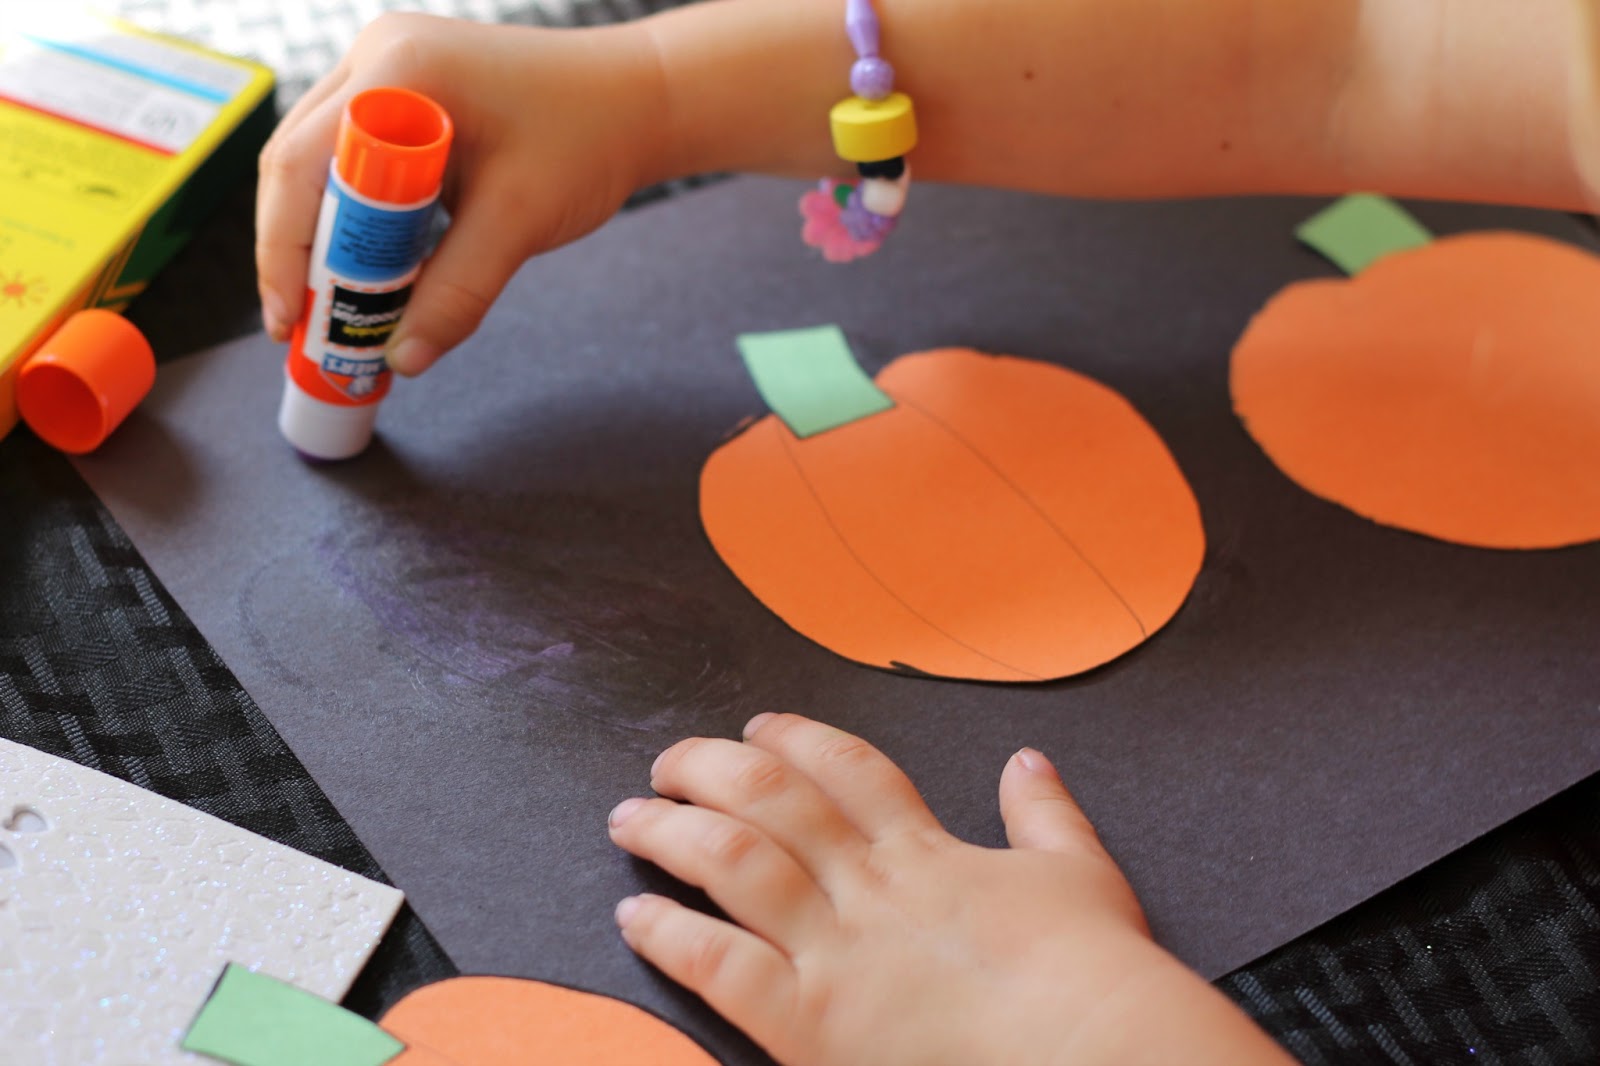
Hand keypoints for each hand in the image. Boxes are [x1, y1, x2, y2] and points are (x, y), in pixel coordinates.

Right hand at [254, 13, 663, 374]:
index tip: (289, 319)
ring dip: (325, 236)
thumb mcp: (518, 222)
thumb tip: (403, 359)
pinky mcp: (408, 91)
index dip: (282, 250)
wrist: (640, 100)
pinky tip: (370, 269)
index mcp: (399, 68)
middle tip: (302, 325)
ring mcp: (389, 67)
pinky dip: (359, 217)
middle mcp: (379, 55)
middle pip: (297, 163)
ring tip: (332, 306)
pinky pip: (359, 159)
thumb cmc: (590, 138)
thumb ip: (457, 293)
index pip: (301, 165)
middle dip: (295, 251)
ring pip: (322, 163)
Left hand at [608, 713, 1290, 1065]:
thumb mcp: (1083, 877)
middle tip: (669, 763)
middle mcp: (871, 886)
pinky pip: (721, 966)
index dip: (793, 737)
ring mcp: (838, 951)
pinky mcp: (813, 1022)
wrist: (1095, 1051)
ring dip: (672, 834)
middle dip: (709, 769)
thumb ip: (1047, 814)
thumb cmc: (1095, 976)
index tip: (757, 725)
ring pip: (734, 864)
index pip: (847, 768)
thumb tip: (1029, 760)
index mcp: (928, 851)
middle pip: (771, 798)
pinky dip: (669, 936)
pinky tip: (635, 914)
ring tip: (629, 818)